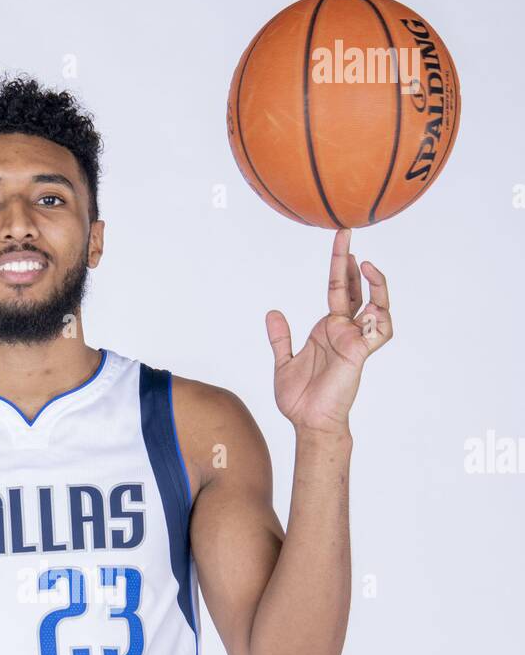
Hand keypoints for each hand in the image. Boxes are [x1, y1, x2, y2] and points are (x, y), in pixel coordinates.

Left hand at [265, 227, 392, 436]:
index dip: (341, 265)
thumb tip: (273, 313)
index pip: (339, 289)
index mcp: (328, 328)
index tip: (341, 241)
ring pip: (378, 305)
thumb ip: (281, 338)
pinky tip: (373, 303)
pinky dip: (381, 315)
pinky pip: (381, 329)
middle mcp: (345, 330)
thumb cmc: (299, 398)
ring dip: (377, 285)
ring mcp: (355, 340)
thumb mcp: (284, 362)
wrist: (307, 422)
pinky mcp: (360, 352)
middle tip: (346, 232)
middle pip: (357, 288)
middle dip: (352, 261)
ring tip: (366, 265)